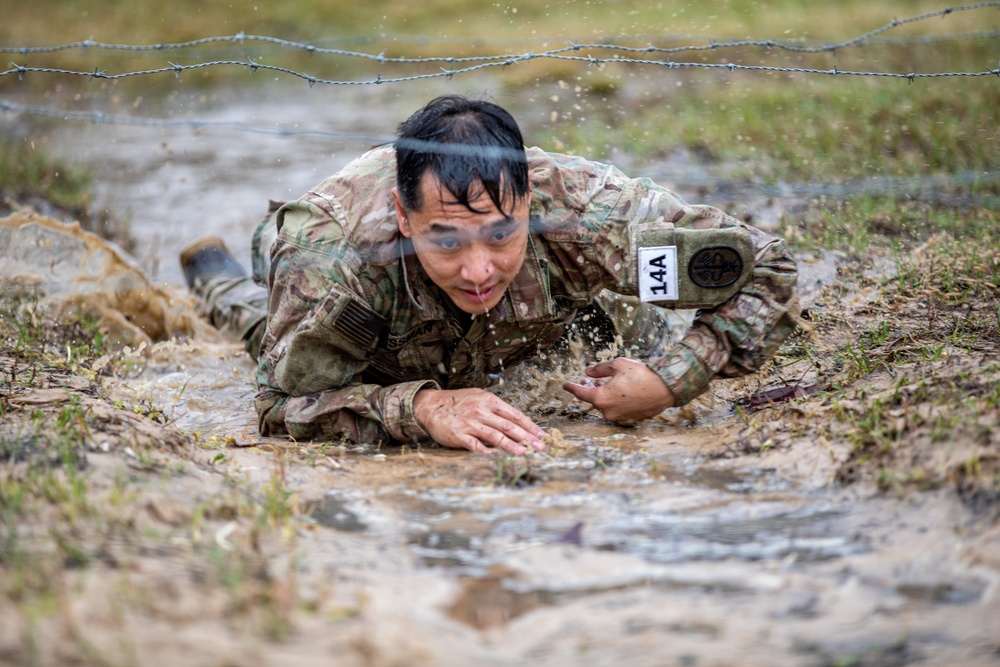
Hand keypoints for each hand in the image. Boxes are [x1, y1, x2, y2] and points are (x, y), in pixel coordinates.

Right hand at [413, 388, 544, 454]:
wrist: (431, 406)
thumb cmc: (458, 402)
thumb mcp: (478, 398)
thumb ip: (496, 409)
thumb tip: (516, 422)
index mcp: (488, 401)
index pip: (514, 414)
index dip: (529, 425)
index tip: (541, 434)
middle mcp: (481, 411)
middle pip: (508, 425)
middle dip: (526, 436)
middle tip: (540, 446)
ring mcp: (470, 423)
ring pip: (494, 435)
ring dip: (511, 445)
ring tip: (524, 452)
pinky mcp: (459, 435)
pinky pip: (475, 445)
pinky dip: (486, 452)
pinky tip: (497, 458)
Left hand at [562, 357, 673, 421]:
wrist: (665, 388)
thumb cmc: (641, 375)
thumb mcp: (618, 365)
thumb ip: (600, 369)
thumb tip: (588, 372)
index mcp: (601, 398)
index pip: (580, 393)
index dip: (571, 388)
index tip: (564, 385)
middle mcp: (608, 411)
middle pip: (594, 400)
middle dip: (589, 390)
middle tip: (587, 381)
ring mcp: (620, 417)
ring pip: (606, 405)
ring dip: (604, 395)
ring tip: (605, 384)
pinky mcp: (631, 418)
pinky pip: (618, 409)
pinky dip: (616, 401)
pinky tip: (621, 392)